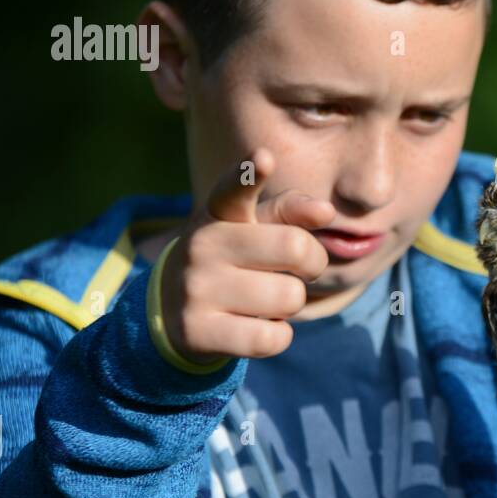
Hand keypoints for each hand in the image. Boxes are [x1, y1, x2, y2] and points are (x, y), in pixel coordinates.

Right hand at [160, 147, 334, 363]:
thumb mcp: (254, 228)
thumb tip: (324, 211)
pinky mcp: (196, 331)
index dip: (250, 174)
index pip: (234, 188)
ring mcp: (195, 287)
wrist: (172, 312)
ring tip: (263, 300)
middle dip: (312, 264)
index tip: (265, 159)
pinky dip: (278, 336)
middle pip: (296, 248)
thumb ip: (290, 212)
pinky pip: (273, 338)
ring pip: (290, 298)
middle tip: (295, 271)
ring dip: (290, 304)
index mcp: (219, 212)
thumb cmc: (233, 260)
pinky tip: (255, 326)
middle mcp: (202, 243)